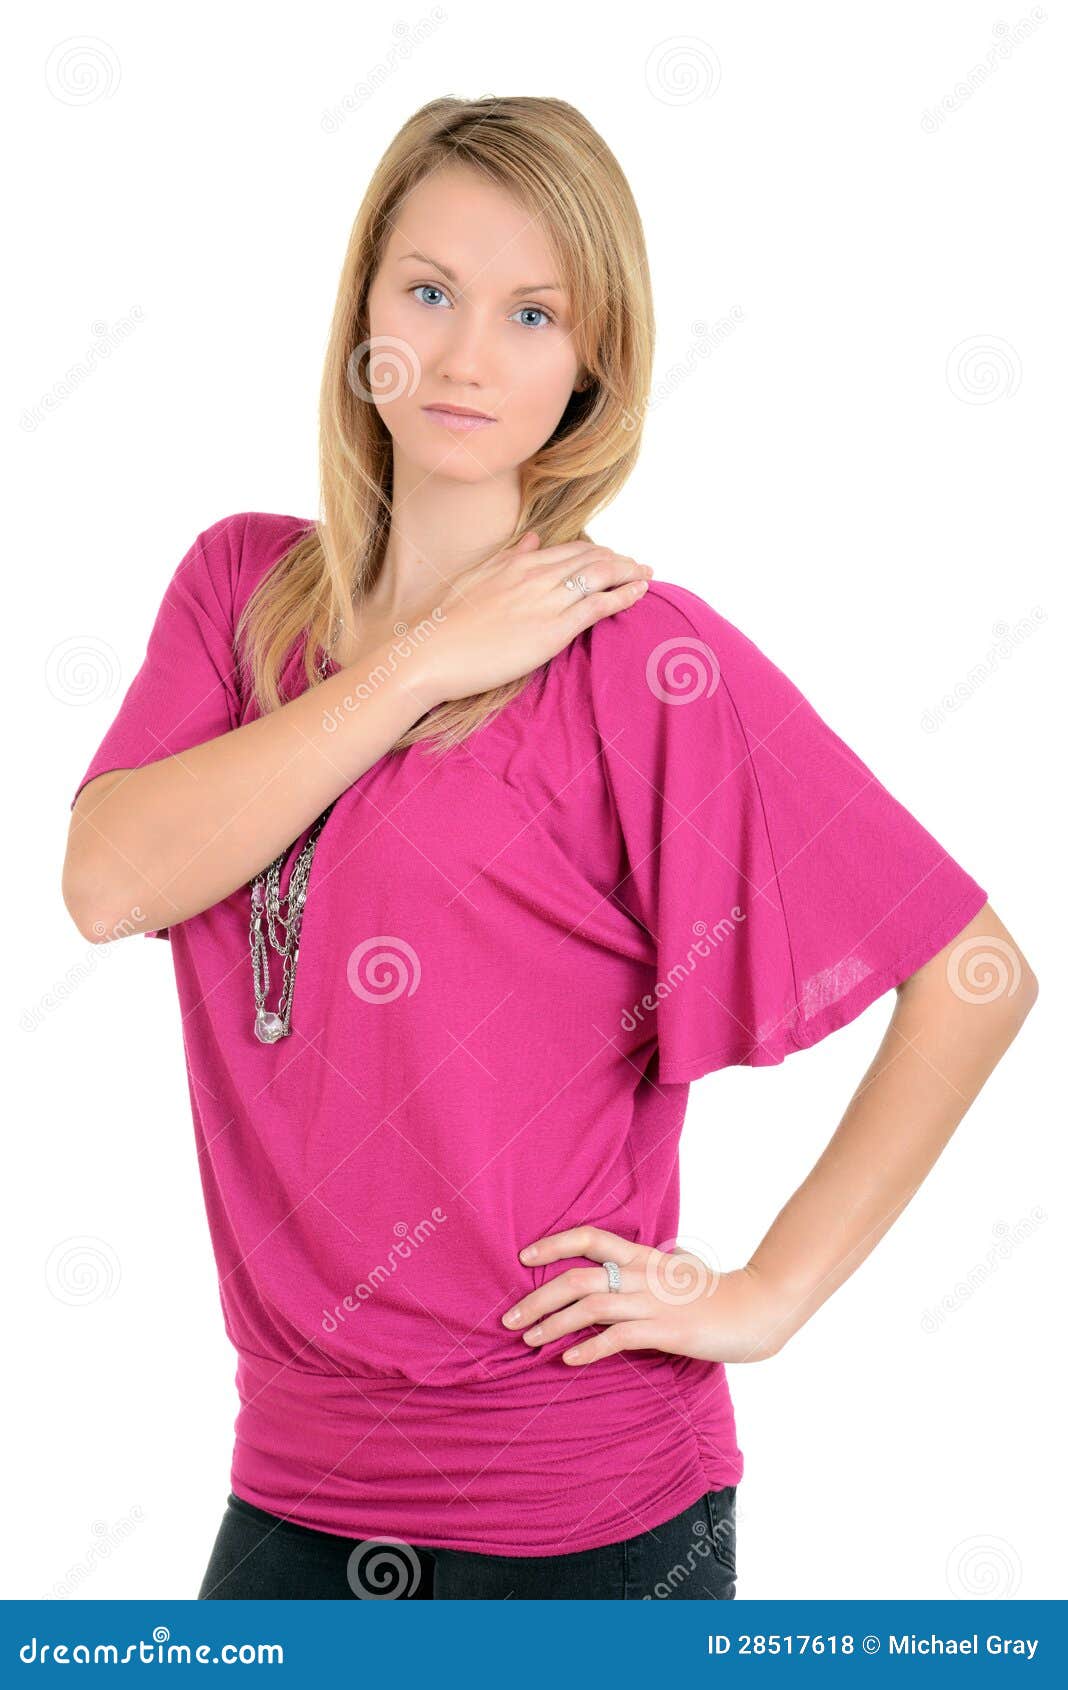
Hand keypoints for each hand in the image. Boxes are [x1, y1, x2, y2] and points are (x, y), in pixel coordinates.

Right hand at [411, 531, 653, 704]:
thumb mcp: (477, 578)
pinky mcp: (553, 629)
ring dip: (628, 573)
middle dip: (619, 560)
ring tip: (645, 575)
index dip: (596, 552)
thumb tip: (532, 539)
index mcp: (518, 562)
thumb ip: (509, 558)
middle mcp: (536, 574)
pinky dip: (624, 595)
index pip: (570, 550)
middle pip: (591, 558)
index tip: (612, 558)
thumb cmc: (448, 625)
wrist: (433, 654)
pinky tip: (640, 593)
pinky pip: (598, 605)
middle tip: (638, 566)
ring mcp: (546, 600)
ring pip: (600, 576)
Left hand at [501, 1225, 785, 1365]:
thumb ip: (652, 1267)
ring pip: (590, 1308)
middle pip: (578, 1278)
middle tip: (509, 1318)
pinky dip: (589, 1349)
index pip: (591, 1237)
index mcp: (643, 1257)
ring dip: (553, 1325)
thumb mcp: (678, 1271)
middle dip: (538, 1298)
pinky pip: (617, 1338)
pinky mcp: (664, 1331)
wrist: (755, 1309)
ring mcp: (652, 1303)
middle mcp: (641, 1276)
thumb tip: (636, 1266)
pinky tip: (569, 1360)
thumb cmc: (715, 1292)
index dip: (554, 1244)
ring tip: (529, 1340)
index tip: (524, 1257)